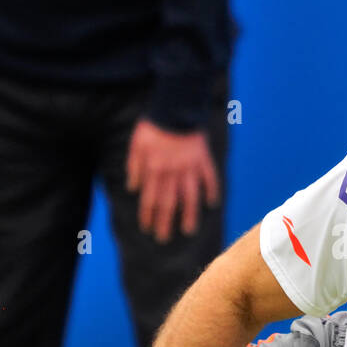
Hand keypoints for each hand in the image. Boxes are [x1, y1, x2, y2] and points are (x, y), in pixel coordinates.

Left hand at [125, 119, 219, 242]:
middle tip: (163, 239)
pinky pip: (209, 178)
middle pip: (168, 202)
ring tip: (188, 230)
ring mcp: (190, 167)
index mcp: (154, 169)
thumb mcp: (136, 145)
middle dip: (164, 222)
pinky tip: (212, 204)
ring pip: (190, 196)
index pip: (150, 198)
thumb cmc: (153, 125)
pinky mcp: (203, 159)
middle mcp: (172, 172)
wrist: (176, 107)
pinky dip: (211, 191)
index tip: (147, 229)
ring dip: (189, 215)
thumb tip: (133, 189)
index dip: (148, 215)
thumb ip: (134, 168)